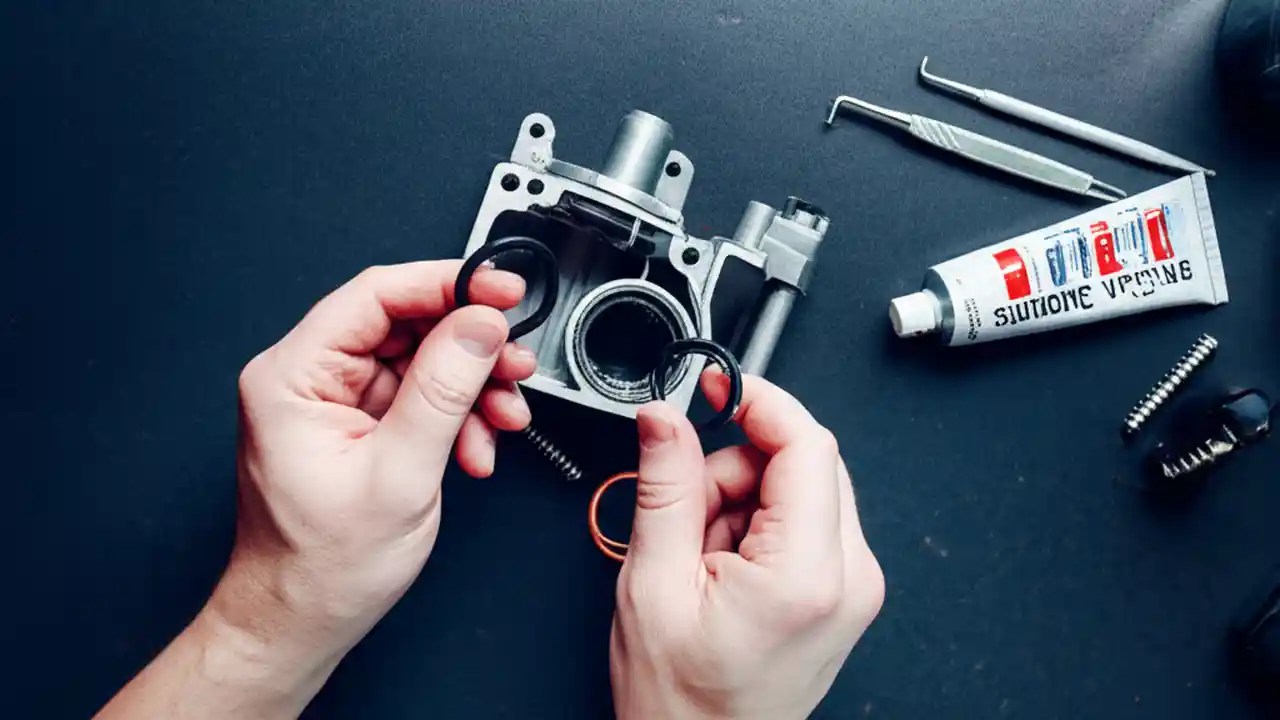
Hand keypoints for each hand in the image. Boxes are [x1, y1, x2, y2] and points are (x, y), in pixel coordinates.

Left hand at [99, 261, 535, 717]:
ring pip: (420, 361)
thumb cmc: (321, 568)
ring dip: (472, 388)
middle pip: (405, 325)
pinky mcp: (356, 425)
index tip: (503, 291)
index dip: (448, 284)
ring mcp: (332, 402)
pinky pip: (418, 397)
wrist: (301, 623)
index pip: (377, 295)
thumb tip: (479, 324)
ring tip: (504, 418)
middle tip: (516, 364)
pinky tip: (476, 448)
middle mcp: (307, 379)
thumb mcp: (399, 474)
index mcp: (293, 376)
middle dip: (470, 347)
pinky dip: (457, 418)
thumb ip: (443, 391)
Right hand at [609, 371, 884, 719]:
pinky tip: (724, 565)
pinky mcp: (844, 591)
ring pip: (802, 486)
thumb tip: (664, 416)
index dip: (759, 399)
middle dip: (739, 463)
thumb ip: (664, 485)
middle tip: (689, 505)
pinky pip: (805, 519)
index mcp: (807, 575)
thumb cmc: (682, 703)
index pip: (807, 443)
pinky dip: (758, 523)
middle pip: (806, 460)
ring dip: (744, 496)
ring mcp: (853, 586)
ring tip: (702, 555)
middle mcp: (849, 577)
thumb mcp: (653, 583)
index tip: (715, 387)